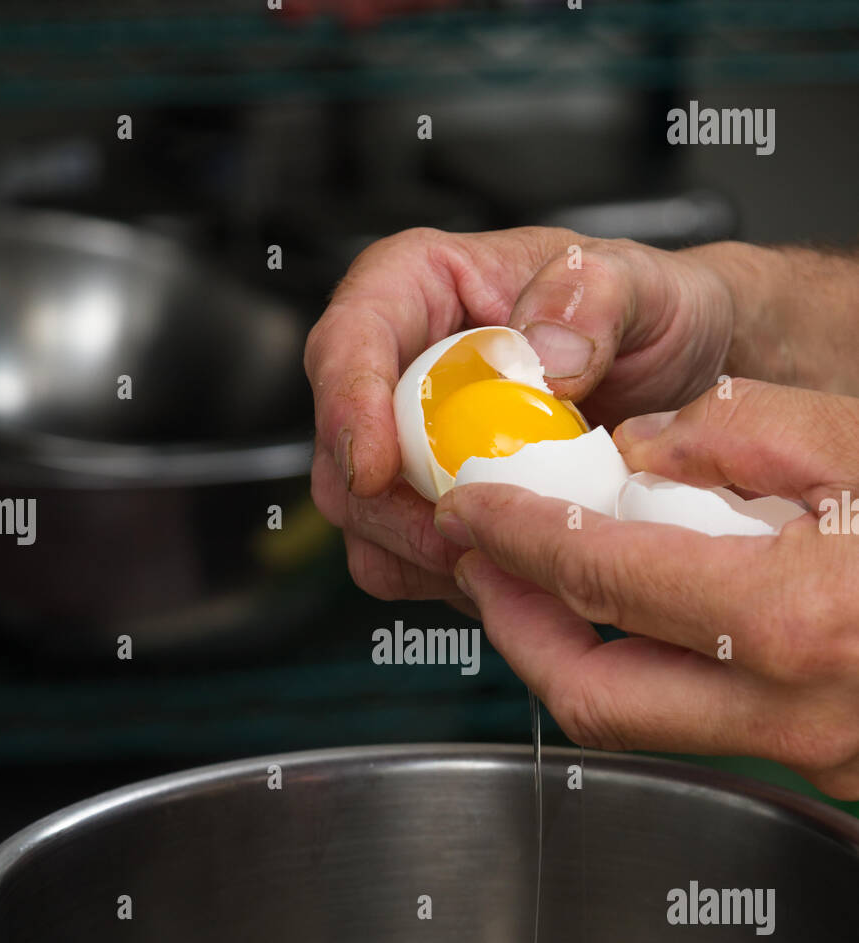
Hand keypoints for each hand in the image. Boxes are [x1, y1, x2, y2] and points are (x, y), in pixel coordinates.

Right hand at [305, 226, 734, 606]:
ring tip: (511, 549)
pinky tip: (515, 563)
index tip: (374, 467)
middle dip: (392, 510)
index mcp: (421, 288)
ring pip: (366, 523)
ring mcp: (408, 450)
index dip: (347, 407)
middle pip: (341, 453)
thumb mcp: (643, 283)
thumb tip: (539, 357)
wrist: (685, 380)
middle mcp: (399, 372)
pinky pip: (407, 564)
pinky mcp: (431, 511)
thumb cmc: (652, 315)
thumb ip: (595, 297)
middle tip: (470, 534)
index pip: (348, 340)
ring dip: (426, 552)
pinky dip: (453, 575)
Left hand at [434, 378, 858, 799]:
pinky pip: (714, 727)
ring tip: (554, 592)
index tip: (470, 510)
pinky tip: (663, 623)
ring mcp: (813, 755)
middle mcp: (787, 711)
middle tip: (482, 573)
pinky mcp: (834, 769)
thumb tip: (642, 451)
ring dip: (581, 659)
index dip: (515, 538)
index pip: (598, 577)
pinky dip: (661, 674)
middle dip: (515, 631)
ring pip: (647, 726)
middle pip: (591, 695)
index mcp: (787, 619)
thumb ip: (739, 432)